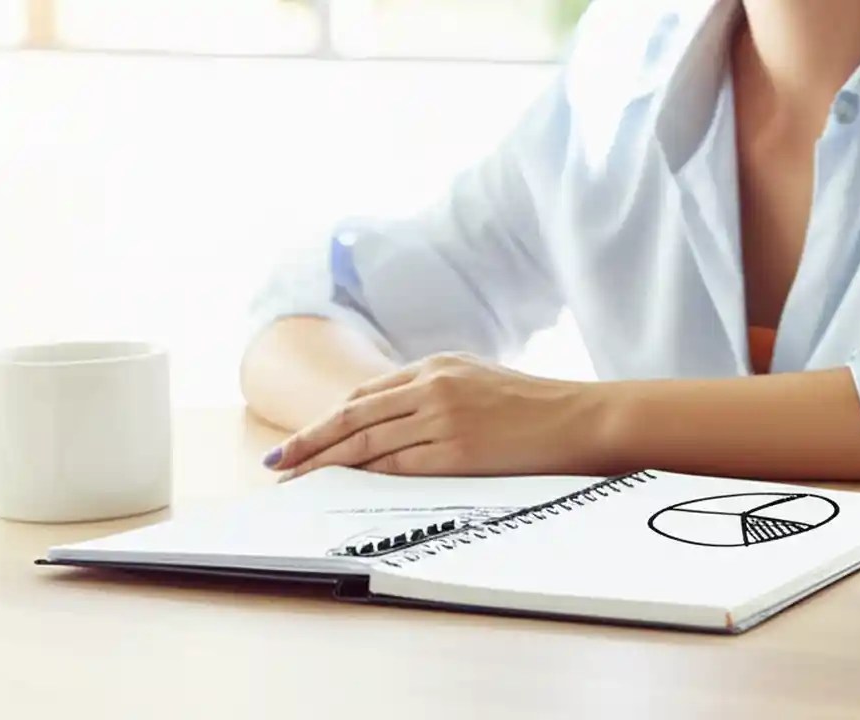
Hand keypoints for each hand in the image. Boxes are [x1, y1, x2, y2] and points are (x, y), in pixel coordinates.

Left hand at [265, 353, 619, 478]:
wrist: (581, 418)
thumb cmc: (540, 407)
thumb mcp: (482, 382)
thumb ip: (441, 393)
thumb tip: (400, 420)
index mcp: (439, 365)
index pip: (368, 394)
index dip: (331, 418)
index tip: (305, 437)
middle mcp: (434, 385)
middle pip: (354, 415)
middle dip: (310, 439)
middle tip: (278, 459)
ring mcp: (443, 416)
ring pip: (366, 442)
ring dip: (325, 460)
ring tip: (295, 476)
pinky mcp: (456, 449)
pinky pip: (396, 465)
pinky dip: (362, 475)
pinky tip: (341, 485)